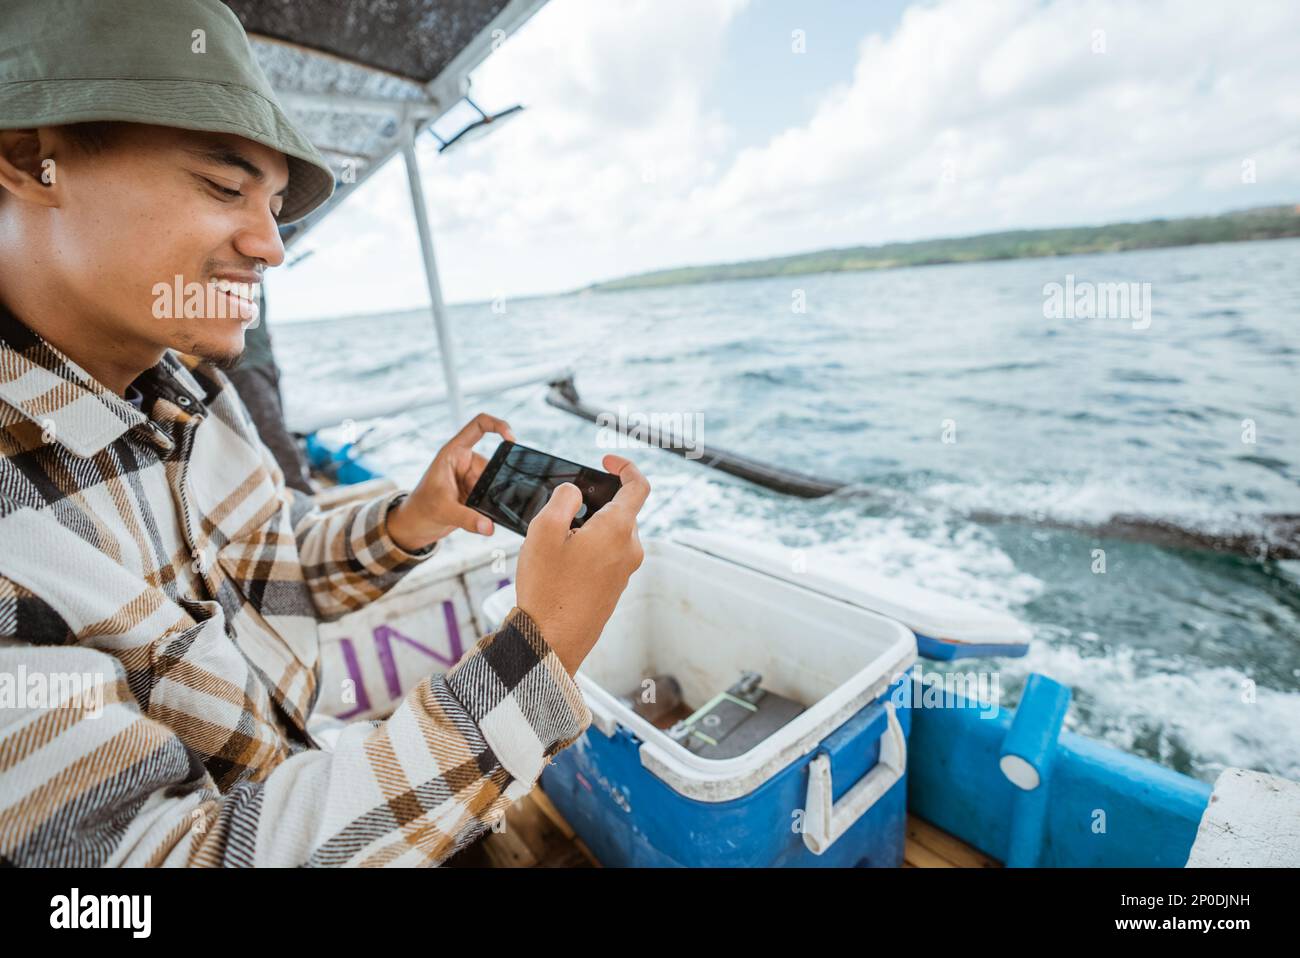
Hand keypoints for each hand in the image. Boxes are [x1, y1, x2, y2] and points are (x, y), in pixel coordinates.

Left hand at [386, 412, 515, 551]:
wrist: (416, 525)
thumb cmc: (421, 509)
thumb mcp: (444, 511)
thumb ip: (468, 519)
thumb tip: (489, 527)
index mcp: (454, 452)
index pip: (479, 425)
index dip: (498, 425)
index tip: (511, 439)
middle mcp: (464, 461)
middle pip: (492, 465)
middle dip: (491, 484)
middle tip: (481, 501)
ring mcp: (472, 477)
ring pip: (494, 483)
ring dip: (489, 498)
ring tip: (473, 511)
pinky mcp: (476, 491)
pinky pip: (492, 495)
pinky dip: (490, 506)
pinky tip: (480, 516)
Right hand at [515, 454, 650, 674]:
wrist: (551, 641)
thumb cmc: (547, 588)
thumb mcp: (544, 531)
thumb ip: (563, 500)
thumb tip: (574, 493)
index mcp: (619, 529)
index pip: (638, 486)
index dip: (625, 467)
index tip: (606, 461)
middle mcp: (630, 549)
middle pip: (620, 511)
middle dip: (593, 505)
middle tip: (560, 514)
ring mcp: (625, 571)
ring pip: (611, 535)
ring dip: (588, 529)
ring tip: (555, 545)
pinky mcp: (615, 588)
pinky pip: (607, 556)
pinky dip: (588, 550)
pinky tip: (561, 565)